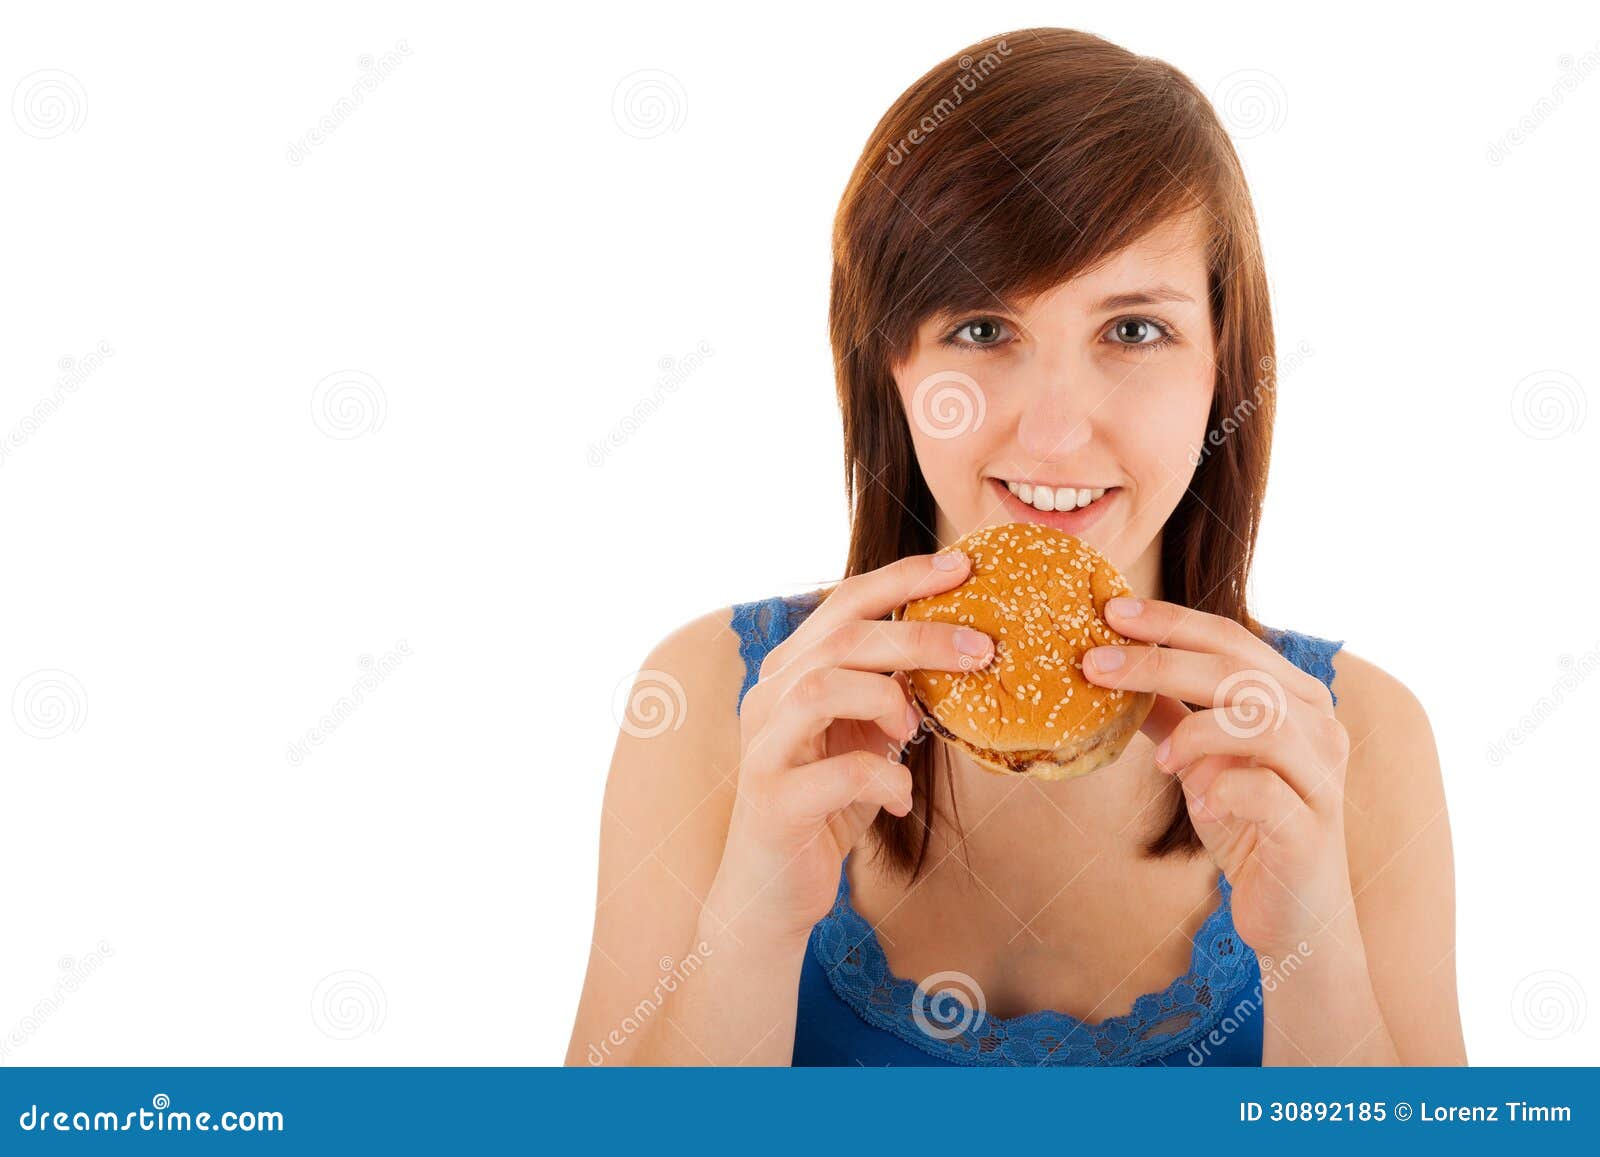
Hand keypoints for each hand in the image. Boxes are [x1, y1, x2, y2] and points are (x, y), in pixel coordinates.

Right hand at [707, 551, 996, 949]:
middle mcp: (767, 698)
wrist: (769, 893)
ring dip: (887, 698)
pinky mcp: (772, 801)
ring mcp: (763, 748)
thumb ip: (889, 697)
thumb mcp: (862, 741)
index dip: (902, 578)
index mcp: (789, 673)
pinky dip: (882, 778)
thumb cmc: (823, 808)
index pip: (844, 603)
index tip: (961, 566)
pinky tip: (899, 797)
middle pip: (840, 640)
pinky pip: (836, 773)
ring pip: (822, 687)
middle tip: (981, 647)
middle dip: (917, 635)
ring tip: (918, 728)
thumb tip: (958, 655)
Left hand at [1081, 597, 1354, 957]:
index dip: (1171, 621)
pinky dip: (1224, 789)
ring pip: (1262, 721)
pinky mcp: (1311, 829)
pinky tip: (1202, 802)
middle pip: (1239, 672)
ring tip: (1163, 761)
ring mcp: (1321, 776)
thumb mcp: (1200, 762)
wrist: (1296, 912)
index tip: (1111, 612)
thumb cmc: (1249, 826)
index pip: (1231, 638)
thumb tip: (1109, 669)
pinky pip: (1266, 792)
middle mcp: (1319, 726)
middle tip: (1096, 663)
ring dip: (1197, 732)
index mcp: (1294, 697)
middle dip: (1160, 661)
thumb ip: (1169, 715)